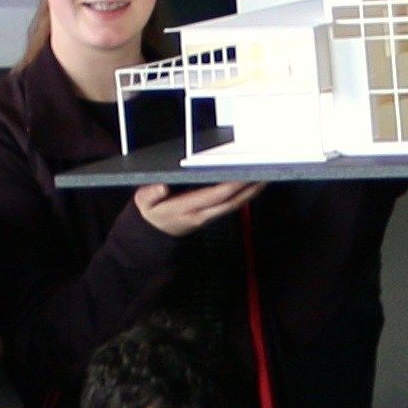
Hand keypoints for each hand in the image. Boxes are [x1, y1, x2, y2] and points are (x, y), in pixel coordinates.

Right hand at [135, 179, 259, 236]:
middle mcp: (201, 214)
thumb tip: (161, 186)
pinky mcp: (209, 216)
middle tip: (264, 172)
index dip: (231, 185)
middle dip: (249, 188)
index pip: (214, 195)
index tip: (244, 173)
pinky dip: (243, 196)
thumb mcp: (143, 203)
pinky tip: (251, 185)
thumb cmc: (150, 213)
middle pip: (231, 202)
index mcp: (187, 208)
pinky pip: (230, 206)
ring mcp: (207, 217)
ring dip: (250, 193)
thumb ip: (150, 194)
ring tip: (264, 176)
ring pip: (234, 205)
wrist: (151, 235)